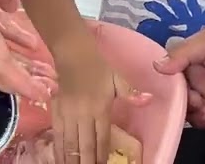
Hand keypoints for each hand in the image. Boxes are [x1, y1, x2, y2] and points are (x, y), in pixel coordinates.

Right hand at [51, 48, 150, 163]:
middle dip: (86, 163)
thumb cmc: (98, 67)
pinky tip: (60, 160)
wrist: (72, 53)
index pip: (101, 138)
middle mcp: (83, 115)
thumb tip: (148, 99)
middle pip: (84, 146)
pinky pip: (57, 136)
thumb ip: (131, 93)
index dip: (101, 156)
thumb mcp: (118, 78)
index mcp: (100, 108)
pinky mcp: (56, 113)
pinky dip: (59, 150)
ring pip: (69, 144)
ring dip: (72, 160)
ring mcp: (67, 115)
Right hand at [154, 20, 204, 131]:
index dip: (173, 93)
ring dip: (204, 119)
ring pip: (199, 119)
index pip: (173, 84)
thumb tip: (157, 65)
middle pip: (184, 105)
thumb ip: (183, 53)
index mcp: (189, 66)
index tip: (180, 94)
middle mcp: (198, 85)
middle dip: (190, 108)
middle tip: (200, 103)